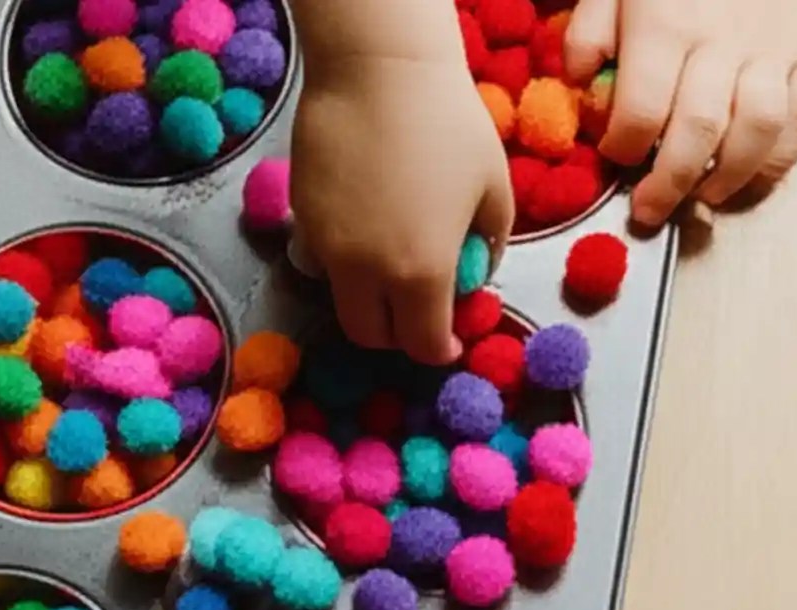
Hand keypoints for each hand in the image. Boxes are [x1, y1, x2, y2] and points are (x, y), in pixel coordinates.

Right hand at [291, 58, 513, 364]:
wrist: (378, 71)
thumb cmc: (450, 125)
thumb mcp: (495, 188)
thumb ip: (488, 246)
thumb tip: (474, 274)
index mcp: (421, 273)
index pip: (424, 344)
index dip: (440, 351)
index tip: (449, 343)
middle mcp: (366, 272)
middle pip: (370, 335)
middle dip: (396, 335)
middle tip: (417, 312)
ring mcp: (326, 247)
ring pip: (342, 297)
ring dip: (368, 296)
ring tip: (391, 257)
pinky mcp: (300, 219)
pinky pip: (323, 257)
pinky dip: (345, 257)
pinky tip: (366, 217)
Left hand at [564, 0, 796, 225]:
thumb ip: (588, 36)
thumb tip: (578, 86)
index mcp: (665, 26)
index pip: (642, 111)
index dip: (622, 148)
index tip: (612, 157)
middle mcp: (722, 42)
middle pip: (699, 132)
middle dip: (668, 185)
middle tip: (648, 211)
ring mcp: (773, 49)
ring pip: (758, 132)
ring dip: (727, 178)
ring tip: (699, 198)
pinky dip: (780, 158)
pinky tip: (750, 179)